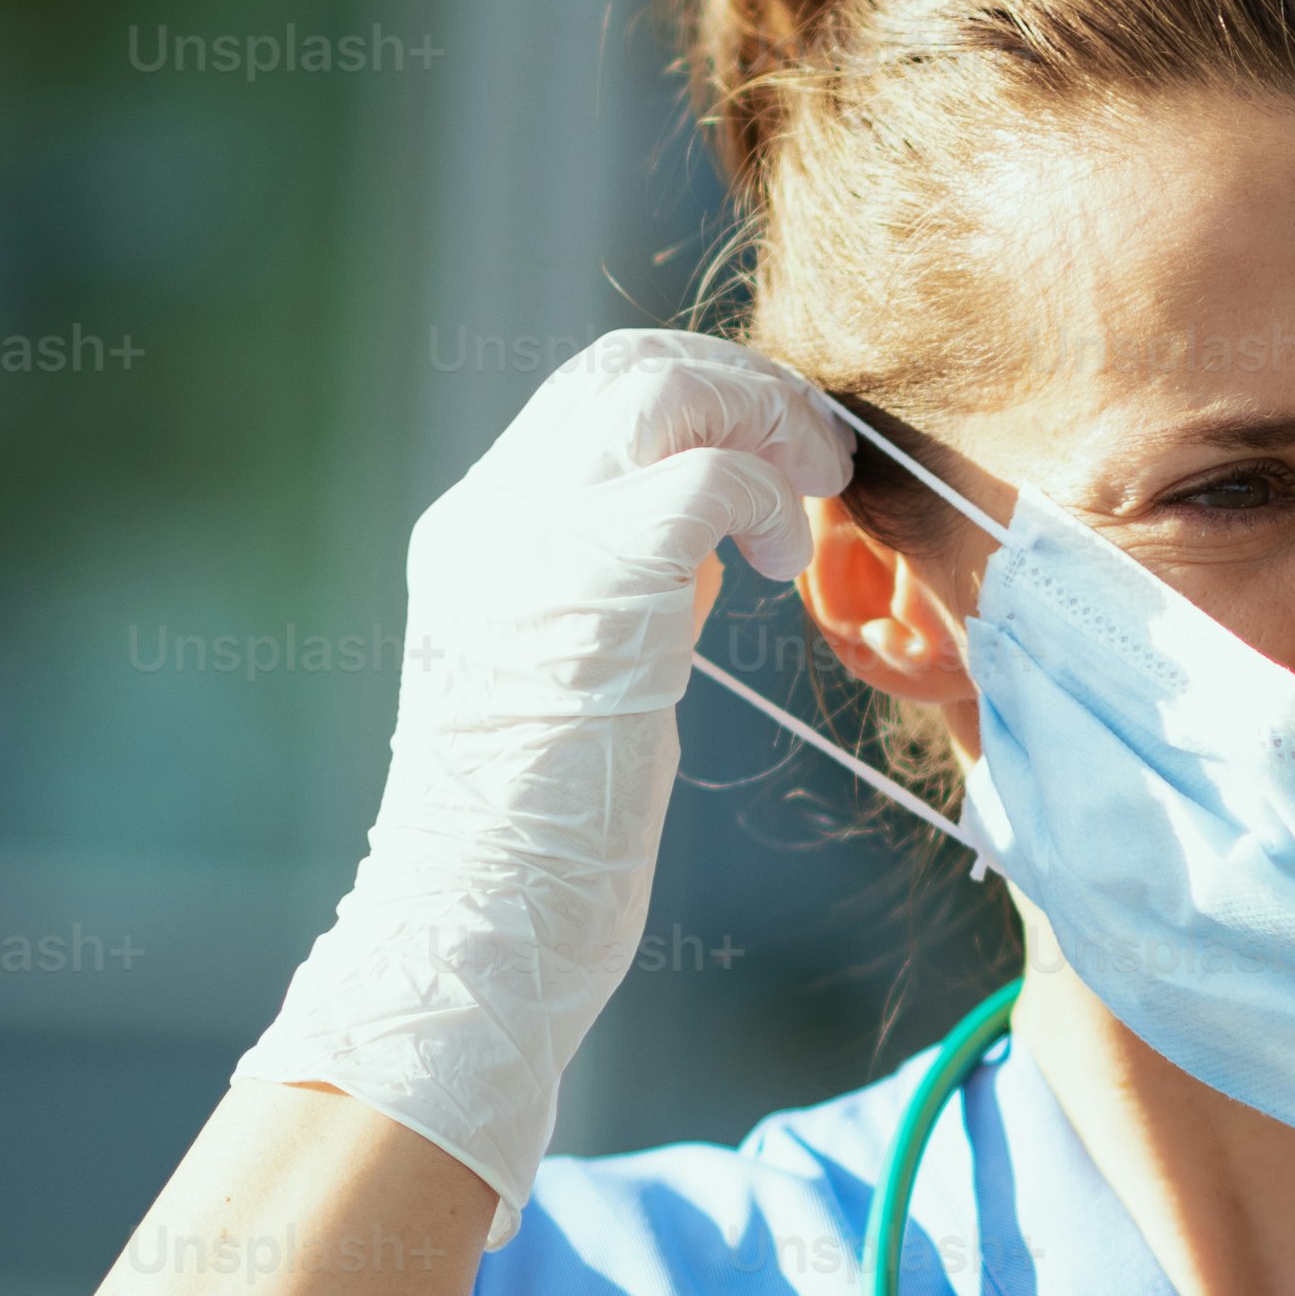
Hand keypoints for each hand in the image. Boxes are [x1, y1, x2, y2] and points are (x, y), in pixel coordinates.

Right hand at [233, 328, 852, 1235]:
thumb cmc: (540, 844)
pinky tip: (784, 569)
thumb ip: (623, 593)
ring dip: (764, 421)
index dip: (700, 401)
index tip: (773, 459)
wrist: (476, 929)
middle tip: (820, 455)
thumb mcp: (575, 681)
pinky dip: (764, 499)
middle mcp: (488, 520)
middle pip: (626, 367)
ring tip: (819, 487)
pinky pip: (703, 477)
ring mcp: (527, 545)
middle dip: (744, 388)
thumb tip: (704, 539)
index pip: (591, 397)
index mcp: (474, 534)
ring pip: (660, 388)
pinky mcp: (592, 590)